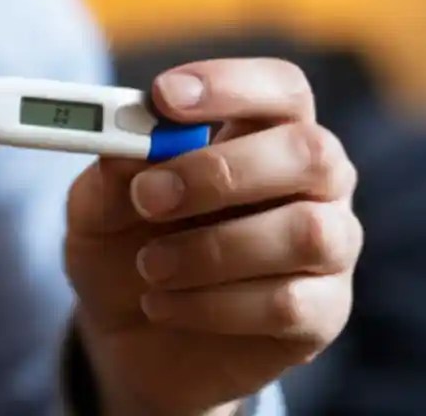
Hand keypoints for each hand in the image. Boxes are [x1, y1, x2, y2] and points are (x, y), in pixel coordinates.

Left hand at [65, 59, 361, 415]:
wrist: (130, 339)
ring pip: (307, 232)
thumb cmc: (124, 248)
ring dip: (212, 249)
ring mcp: (329, 247)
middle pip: (310, 151)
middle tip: (148, 198)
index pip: (279, 87)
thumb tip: (125, 144)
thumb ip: (111, 175)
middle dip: (220, 171)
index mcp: (263, 131)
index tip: (164, 97)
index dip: (230, 85)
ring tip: (149, 266)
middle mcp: (313, 181)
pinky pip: (288, 303)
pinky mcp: (323, 313)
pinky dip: (212, 305)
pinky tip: (164, 305)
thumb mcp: (97, 209)